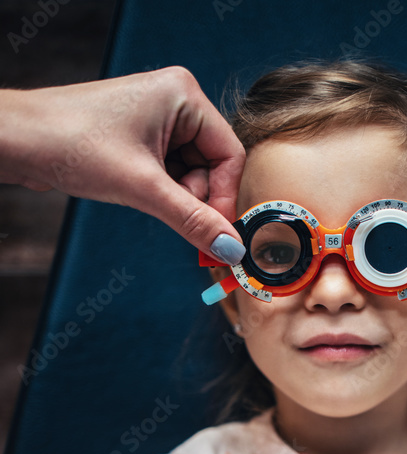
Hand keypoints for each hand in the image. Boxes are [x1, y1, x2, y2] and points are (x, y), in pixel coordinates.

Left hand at [0, 66, 245, 262]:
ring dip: (174, 198)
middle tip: (172, 214)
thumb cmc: (71, 143)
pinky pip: (169, 174)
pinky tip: (135, 191)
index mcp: (184, 95)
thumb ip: (192, 220)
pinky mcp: (140, 139)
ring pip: (190, 175)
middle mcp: (175, 102)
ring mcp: (157, 120)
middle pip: (212, 167)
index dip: (223, 197)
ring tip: (142, 195)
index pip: (229, 155)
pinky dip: (160, 193)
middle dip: (194, 197)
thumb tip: (230, 248)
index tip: (215, 233)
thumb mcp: (142, 187)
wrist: (18, 140)